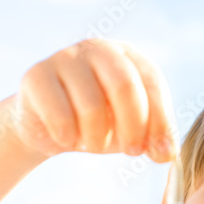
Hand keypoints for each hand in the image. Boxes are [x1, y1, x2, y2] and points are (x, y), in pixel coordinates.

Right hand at [10, 39, 175, 161]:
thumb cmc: (98, 126)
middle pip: (124, 85)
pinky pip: (60, 115)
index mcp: (127, 56)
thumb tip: (167, 155)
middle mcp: (98, 49)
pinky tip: (67, 139)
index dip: (160, 120)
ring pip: (91, 105)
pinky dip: (68, 137)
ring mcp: (65, 57)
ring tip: (95, 145)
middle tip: (132, 151)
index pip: (152, 81)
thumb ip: (153, 139)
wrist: (48, 128)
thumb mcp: (131, 132)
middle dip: (133, 127)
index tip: (159, 152)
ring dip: (98, 138)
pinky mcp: (36, 76)